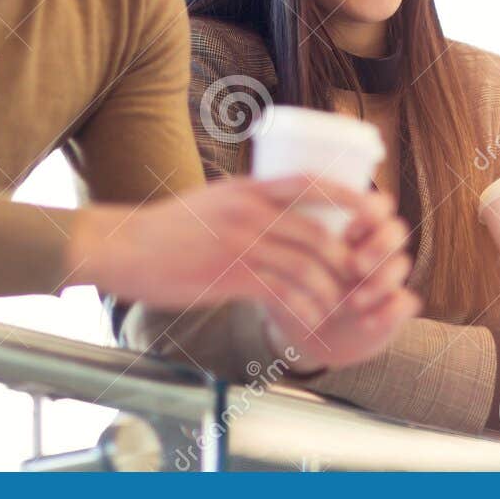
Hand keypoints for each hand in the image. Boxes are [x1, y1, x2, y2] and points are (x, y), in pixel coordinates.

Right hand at [66, 175, 380, 327]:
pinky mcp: (229, 275)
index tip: (374, 207)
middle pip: (317, 230)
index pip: (310, 182)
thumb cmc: (169, 228)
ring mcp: (240, 243)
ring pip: (305, 264)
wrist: (125, 247)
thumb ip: (249, 203)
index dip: (348, 195)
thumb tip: (282, 206)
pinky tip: (313, 316)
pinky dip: (306, 305)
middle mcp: (249, 211)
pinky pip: (282, 291)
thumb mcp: (215, 200)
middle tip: (359, 275)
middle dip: (347, 256)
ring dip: (331, 287)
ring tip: (338, 301)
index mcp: (248, 188)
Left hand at [265, 207, 420, 370]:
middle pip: (397, 230)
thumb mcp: (284, 260)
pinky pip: (407, 302)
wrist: (304, 330)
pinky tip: (366, 322)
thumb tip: (273, 223)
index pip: (377, 204)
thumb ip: (285, 239)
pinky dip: (389, 312)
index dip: (371, 210)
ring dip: (382, 281)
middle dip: (380, 246)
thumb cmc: (291, 283)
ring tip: (354, 301)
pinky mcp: (394, 306)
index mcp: (356, 226)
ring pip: (402, 264)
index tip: (348, 231)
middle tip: (356, 265)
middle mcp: (376, 246)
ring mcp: (388, 275)